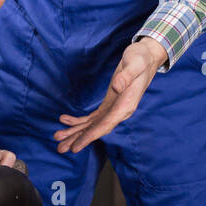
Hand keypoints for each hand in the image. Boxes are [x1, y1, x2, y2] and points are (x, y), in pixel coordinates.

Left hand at [53, 37, 167, 153]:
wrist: (147, 57)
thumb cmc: (141, 59)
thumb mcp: (135, 63)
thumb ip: (127, 76)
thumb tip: (117, 86)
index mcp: (126, 105)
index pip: (105, 125)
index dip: (90, 136)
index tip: (76, 147)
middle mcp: (120, 111)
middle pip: (97, 129)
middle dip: (78, 139)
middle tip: (60, 148)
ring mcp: (114, 109)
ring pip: (93, 125)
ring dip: (75, 132)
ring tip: (58, 137)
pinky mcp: (109, 104)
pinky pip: (93, 117)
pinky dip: (79, 120)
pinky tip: (65, 120)